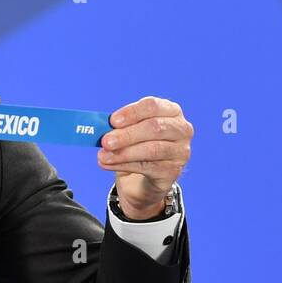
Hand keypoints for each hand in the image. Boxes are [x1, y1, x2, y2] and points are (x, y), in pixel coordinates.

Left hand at [98, 96, 192, 217]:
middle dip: (127, 135)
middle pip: (155, 128)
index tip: (112, 121)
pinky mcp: (174, 171)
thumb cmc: (139, 145)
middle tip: (105, 141)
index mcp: (171, 110)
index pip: (153, 106)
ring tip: (102, 156)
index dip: (132, 113)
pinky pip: (148, 167)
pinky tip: (109, 164)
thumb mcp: (130, 131)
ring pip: (152, 149)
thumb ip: (119, 128)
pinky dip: (125, 165)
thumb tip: (100, 129)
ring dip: (124, 153)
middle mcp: (181, 129)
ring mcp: (181, 151)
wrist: (147, 176)